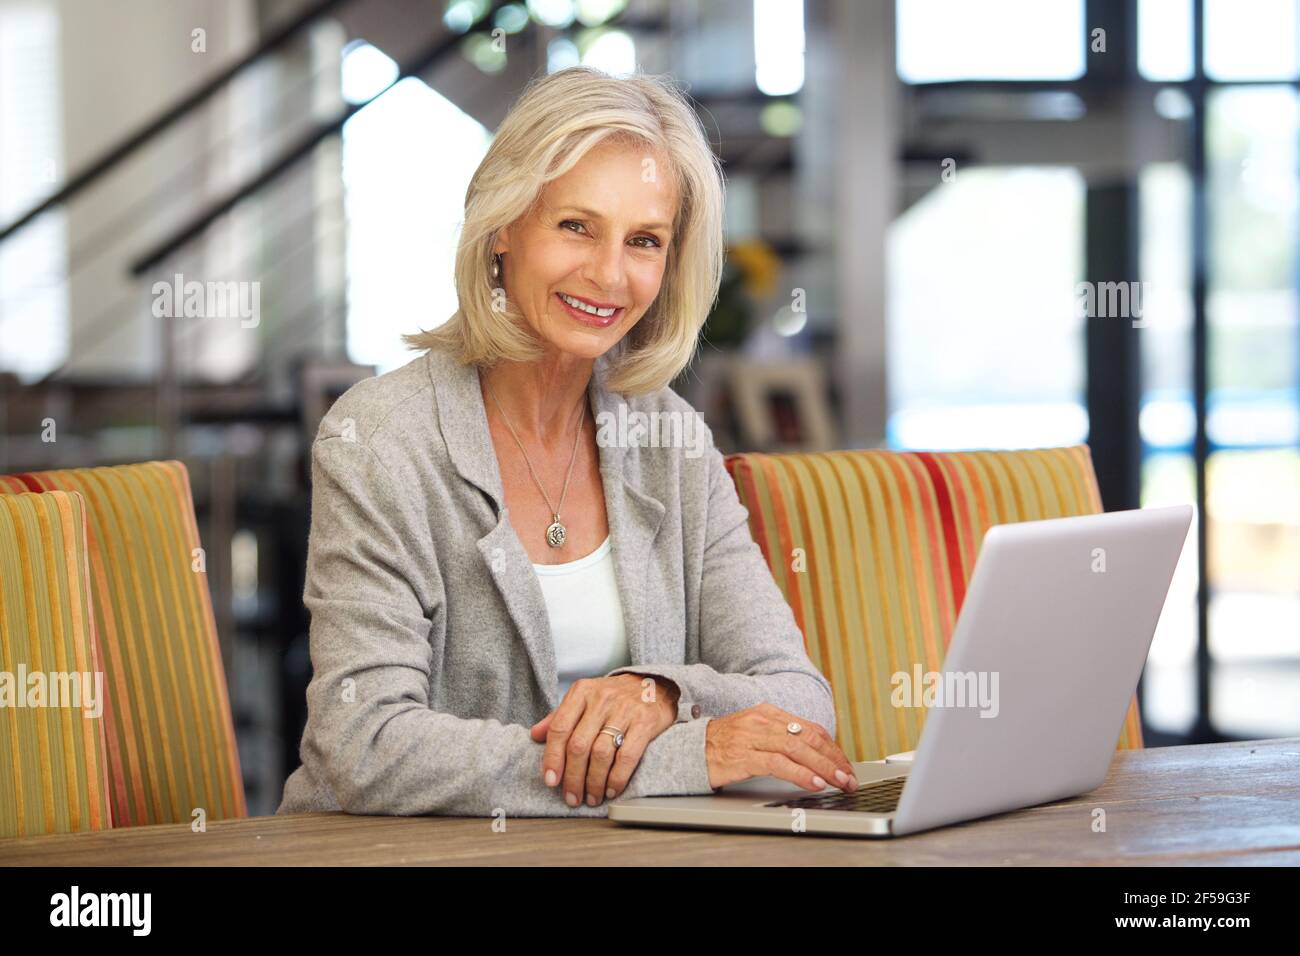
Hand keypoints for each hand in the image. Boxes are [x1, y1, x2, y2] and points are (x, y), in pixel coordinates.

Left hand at [529, 673, 679, 807]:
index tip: (551, 781)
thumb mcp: (585, 699)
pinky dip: (617, 778)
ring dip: (594, 782)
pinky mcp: (645, 722)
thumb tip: (535, 735)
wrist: (654, 685)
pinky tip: (611, 789)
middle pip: (579, 746)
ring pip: (601, 754)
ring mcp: (624, 710)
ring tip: (592, 797)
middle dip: (573, 778)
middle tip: (572, 797)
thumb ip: (559, 717)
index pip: (559, 728)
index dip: (552, 758)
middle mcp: (601, 698)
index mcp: (581, 692)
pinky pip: (627, 756)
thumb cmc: (614, 697)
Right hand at [704, 703, 857, 792]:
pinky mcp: (743, 756)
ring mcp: (752, 737)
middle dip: (834, 758)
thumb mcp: (754, 734)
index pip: (810, 729)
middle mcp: (762, 721)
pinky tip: (814, 782)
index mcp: (768, 713)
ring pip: (798, 749)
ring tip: (840, 781)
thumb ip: (780, 739)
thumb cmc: (721, 746)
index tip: (845, 765)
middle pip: (808, 737)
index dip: (832, 748)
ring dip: (824, 767)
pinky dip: (800, 774)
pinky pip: (779, 764)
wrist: (687, 751)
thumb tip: (813, 754)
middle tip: (850, 777)